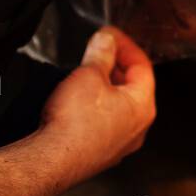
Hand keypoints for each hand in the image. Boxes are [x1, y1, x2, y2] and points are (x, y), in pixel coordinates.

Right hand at [38, 27, 155, 184]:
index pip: (142, 65)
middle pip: (133, 86)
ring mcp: (119, 144)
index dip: (125, 45)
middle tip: (98, 50)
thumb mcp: (89, 74)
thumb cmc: (74, 124)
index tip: (111, 35)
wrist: (52, 160)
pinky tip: (77, 102)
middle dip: (115, 64)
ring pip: (118, 106)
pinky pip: (104, 124)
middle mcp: (137, 128)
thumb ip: (101, 53)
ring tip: (86, 72)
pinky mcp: (100, 153)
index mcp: (143, 107)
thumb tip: (106, 40)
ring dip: (105, 86)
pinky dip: (95, 108)